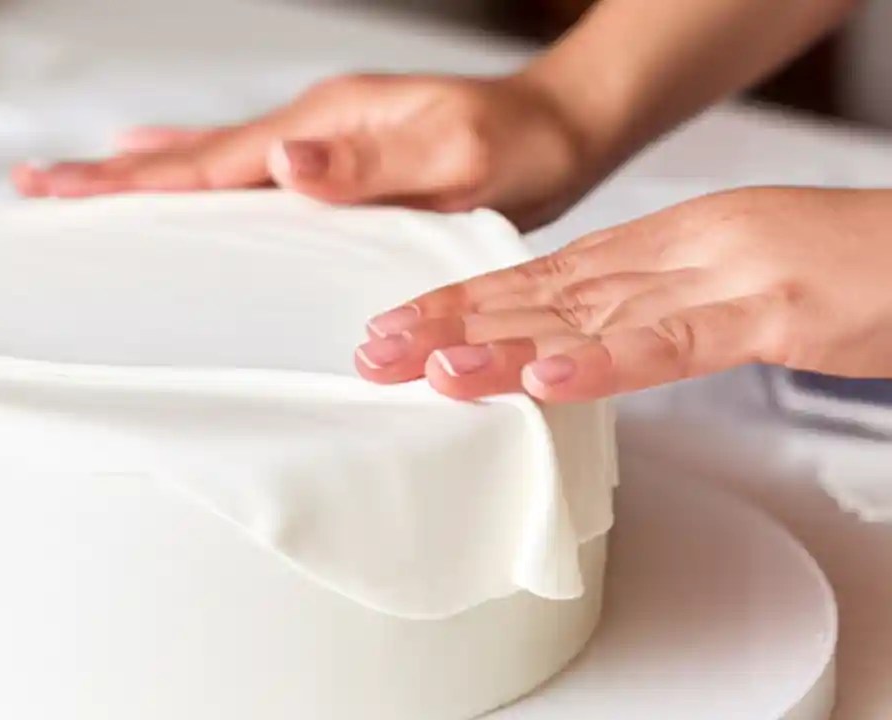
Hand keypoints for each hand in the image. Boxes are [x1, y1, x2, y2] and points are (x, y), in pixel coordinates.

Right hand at [13, 73, 596, 230]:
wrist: (559, 127)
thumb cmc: (516, 149)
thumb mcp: (453, 159)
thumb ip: (367, 166)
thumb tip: (284, 162)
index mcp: (321, 130)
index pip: (205, 163)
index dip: (128, 182)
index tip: (55, 186)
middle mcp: (308, 128)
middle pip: (188, 156)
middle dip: (108, 175)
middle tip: (33, 185)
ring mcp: (317, 138)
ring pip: (209, 157)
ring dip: (142, 170)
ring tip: (81, 177)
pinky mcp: (332, 156)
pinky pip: (245, 164)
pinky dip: (196, 165)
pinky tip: (174, 163)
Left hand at [355, 187, 891, 401]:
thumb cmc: (843, 268)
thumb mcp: (726, 281)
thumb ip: (653, 308)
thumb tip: (581, 342)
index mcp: (662, 246)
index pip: (542, 277)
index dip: (466, 300)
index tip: (403, 326)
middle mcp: (673, 253)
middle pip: (545, 293)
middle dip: (455, 323)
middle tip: (377, 351)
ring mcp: (717, 278)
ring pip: (591, 317)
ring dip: (504, 345)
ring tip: (429, 369)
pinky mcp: (768, 311)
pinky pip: (674, 345)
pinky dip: (606, 364)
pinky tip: (546, 381)